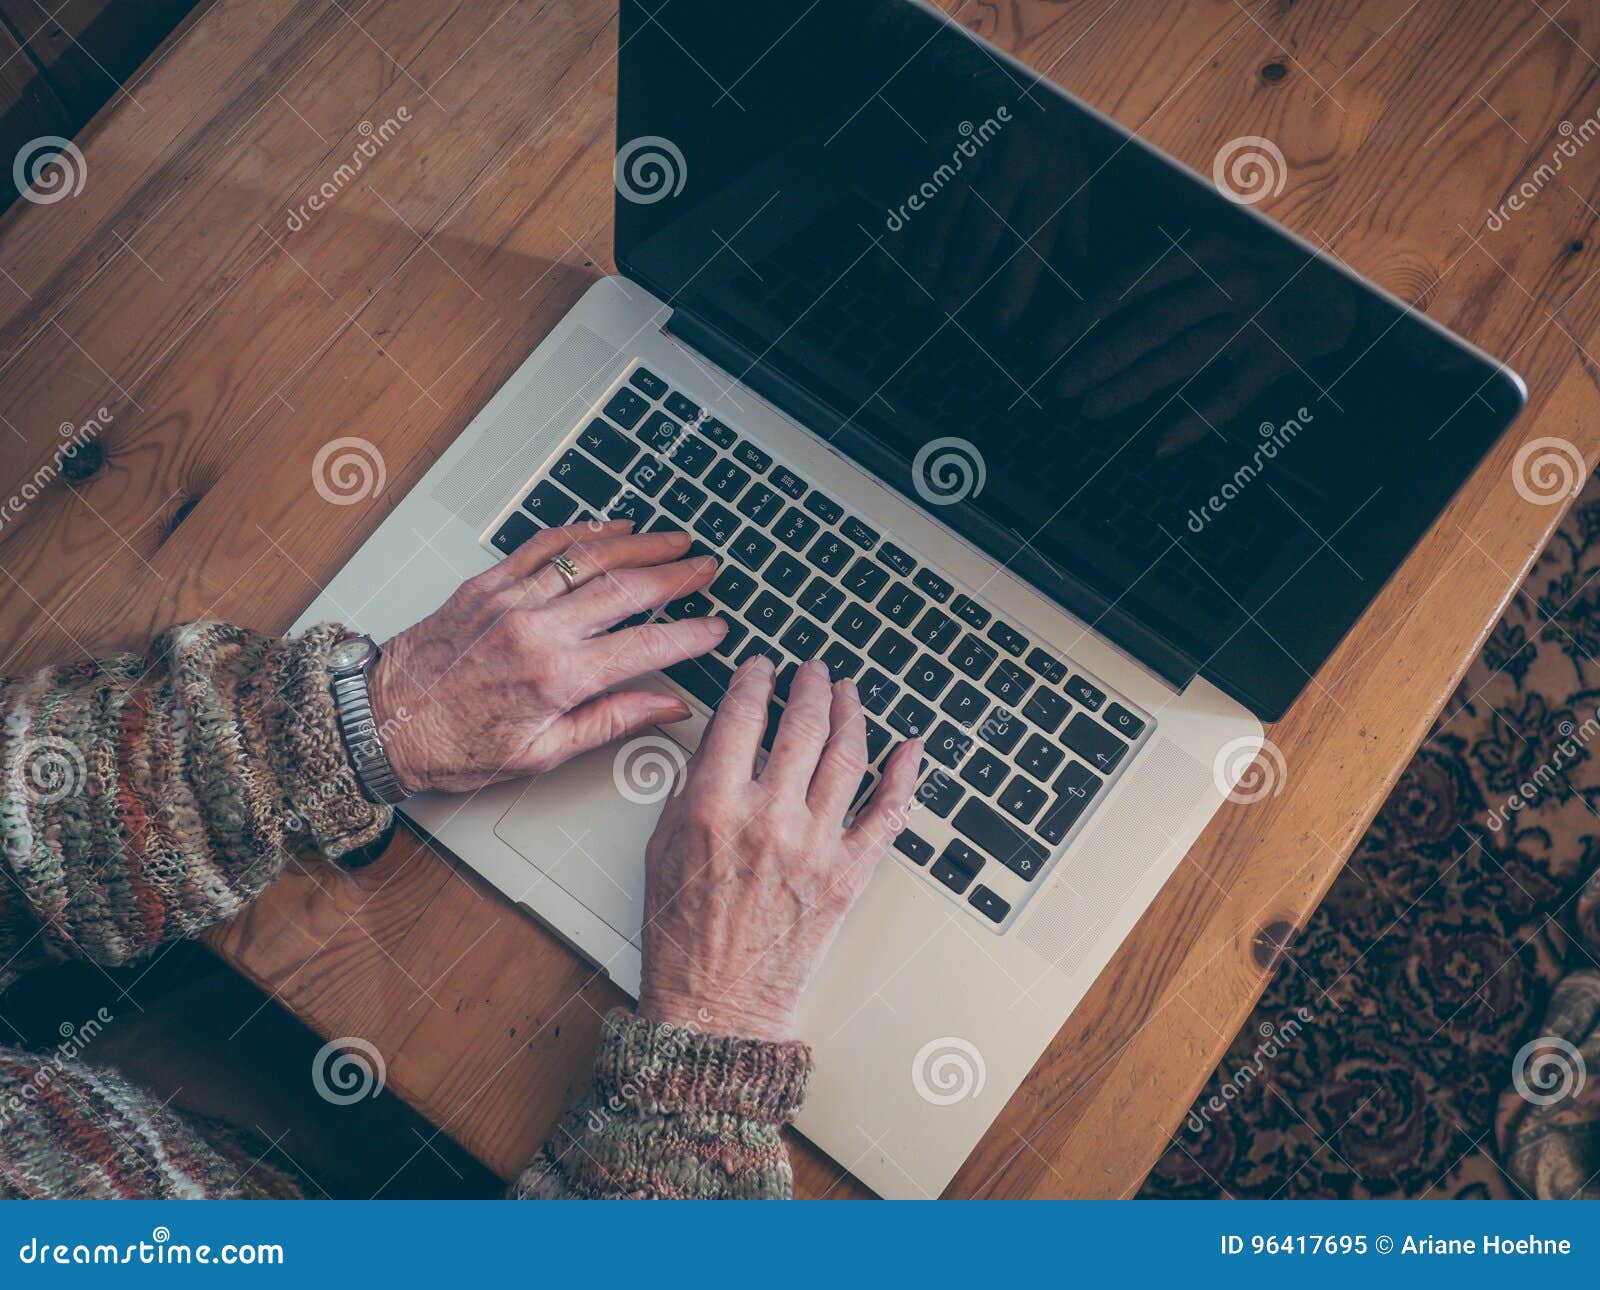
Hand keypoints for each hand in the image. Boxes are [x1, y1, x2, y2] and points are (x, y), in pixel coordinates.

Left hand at [370, 520, 724, 793]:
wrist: (383, 721)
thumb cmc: (454, 745)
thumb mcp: (542, 754)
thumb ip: (611, 722)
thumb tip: (666, 706)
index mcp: (555, 677)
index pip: (645, 646)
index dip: (690, 635)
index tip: (715, 629)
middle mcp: (536, 629)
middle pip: (626, 589)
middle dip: (676, 576)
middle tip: (707, 569)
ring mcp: (511, 598)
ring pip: (590, 557)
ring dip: (640, 544)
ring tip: (674, 541)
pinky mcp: (488, 583)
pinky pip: (544, 545)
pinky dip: (583, 530)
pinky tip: (611, 525)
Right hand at [637, 655, 922, 1041]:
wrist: (715, 1001)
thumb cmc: (682, 930)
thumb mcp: (663, 843)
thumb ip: (694, 783)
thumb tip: (725, 734)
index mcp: (715, 805)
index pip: (743, 715)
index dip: (755, 679)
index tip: (760, 666)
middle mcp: (770, 818)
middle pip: (803, 726)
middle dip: (809, 686)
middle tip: (812, 670)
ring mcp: (815, 845)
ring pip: (848, 756)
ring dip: (851, 714)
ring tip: (848, 692)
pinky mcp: (847, 875)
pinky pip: (887, 815)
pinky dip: (904, 776)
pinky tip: (909, 749)